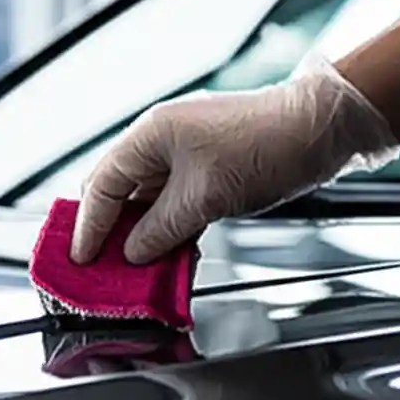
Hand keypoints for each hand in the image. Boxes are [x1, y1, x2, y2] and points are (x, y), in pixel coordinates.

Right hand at [70, 56, 399, 264]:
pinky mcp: (206, 170)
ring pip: (145, 201)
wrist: (320, 130)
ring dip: (138, 234)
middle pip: (117, 191)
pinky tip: (165, 255)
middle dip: (106, 230)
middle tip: (97, 266)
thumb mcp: (204, 198)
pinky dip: (165, 230)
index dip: (87, 225)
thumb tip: (132, 253)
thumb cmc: (263, 147)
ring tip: (129, 269)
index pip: (102, 185)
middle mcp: (160, 142)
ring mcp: (183, 155)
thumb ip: (161, 229)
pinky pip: (172, 204)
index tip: (79, 259)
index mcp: (150, 136)